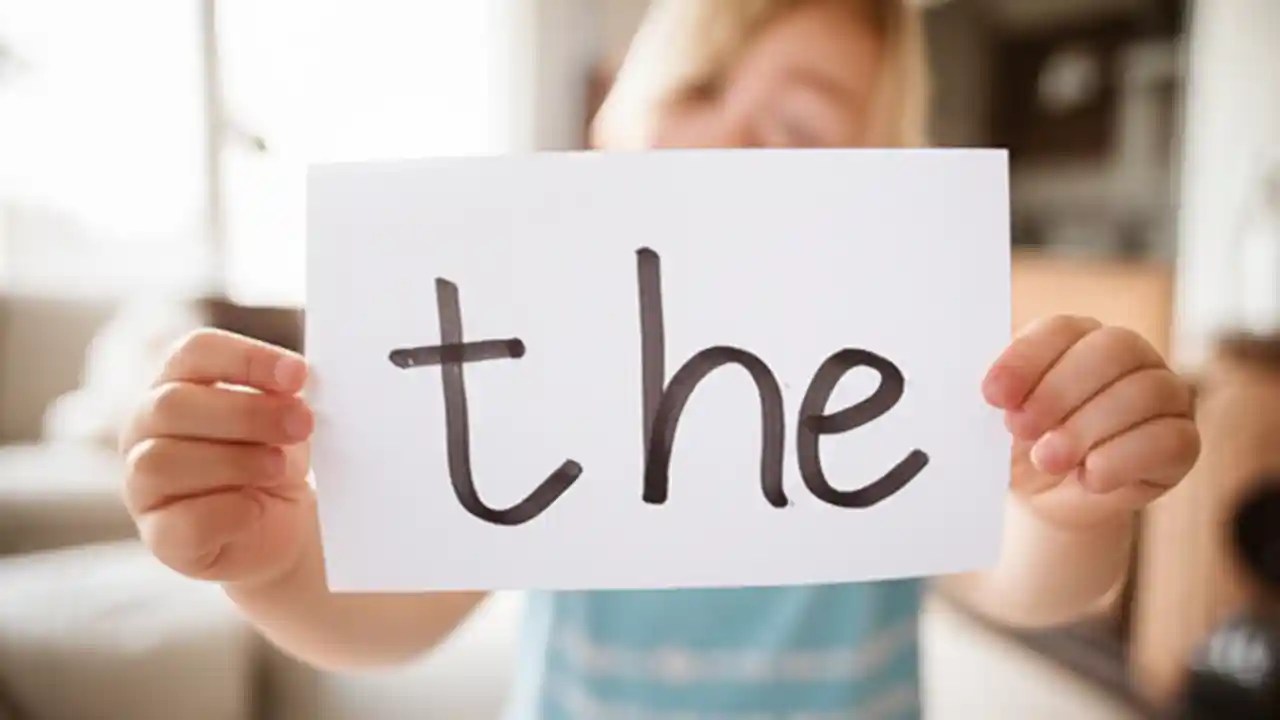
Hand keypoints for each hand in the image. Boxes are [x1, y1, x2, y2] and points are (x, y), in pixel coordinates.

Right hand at [119, 329, 314, 584]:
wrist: (282, 530)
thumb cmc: (274, 462)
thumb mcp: (285, 420)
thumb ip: (284, 396)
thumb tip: (298, 381)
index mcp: (178, 384)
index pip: (196, 352)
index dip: (247, 358)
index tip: (299, 375)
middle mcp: (146, 429)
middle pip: (172, 403)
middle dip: (247, 412)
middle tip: (301, 424)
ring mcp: (143, 485)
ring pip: (162, 461)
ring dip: (236, 461)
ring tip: (279, 468)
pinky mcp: (159, 536)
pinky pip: (182, 520)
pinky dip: (229, 511)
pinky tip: (255, 509)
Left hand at [983, 316, 1199, 529]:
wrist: (1043, 498)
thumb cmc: (1020, 442)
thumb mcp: (1000, 412)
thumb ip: (999, 388)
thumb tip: (991, 383)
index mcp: (1078, 337)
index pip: (1063, 329)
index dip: (1028, 359)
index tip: (993, 396)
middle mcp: (1130, 357)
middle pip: (1113, 349)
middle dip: (1060, 391)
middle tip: (1020, 428)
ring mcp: (1164, 396)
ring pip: (1144, 392)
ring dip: (1086, 428)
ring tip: (1046, 459)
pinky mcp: (1181, 443)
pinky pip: (1170, 440)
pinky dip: (1123, 459)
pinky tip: (1090, 477)